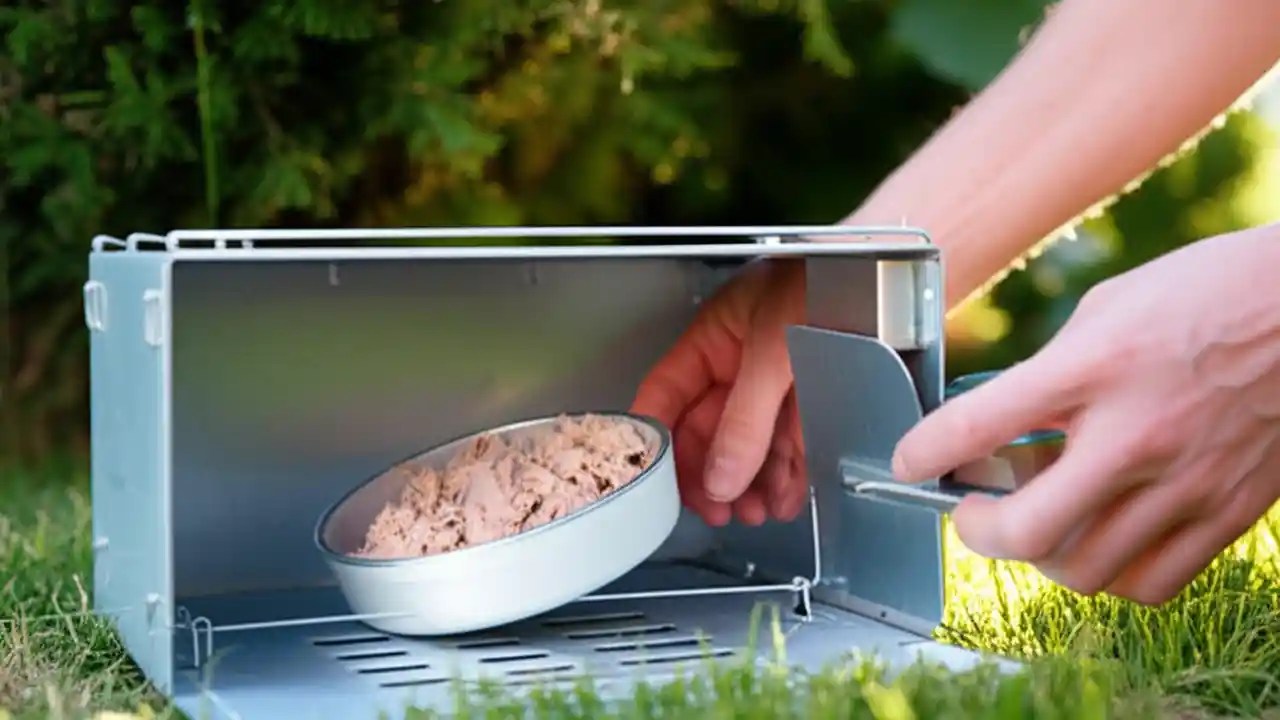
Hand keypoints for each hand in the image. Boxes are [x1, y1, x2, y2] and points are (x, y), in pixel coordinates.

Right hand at [630, 259, 808, 526]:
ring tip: (751, 512)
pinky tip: (783, 498)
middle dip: (709, 473)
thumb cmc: (831, 279)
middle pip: (708, 429)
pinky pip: (791, 446)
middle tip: (714, 507)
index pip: (667, 392)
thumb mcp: (774, 348)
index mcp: (716, 336)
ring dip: (747, 484)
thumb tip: (719, 477)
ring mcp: (778, 385)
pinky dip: (786, 477)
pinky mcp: (815, 403)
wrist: (897, 277)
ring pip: (750, 445)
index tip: (652, 477)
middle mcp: (742, 363)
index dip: (655, 434)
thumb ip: (745, 418)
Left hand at [891, 227, 1279, 603]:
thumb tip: (997, 427)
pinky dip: (1110, 574)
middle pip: (1026, 530)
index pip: (978, 424)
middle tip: (971, 513)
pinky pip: (1149, 583)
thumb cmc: (1207, 293)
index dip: (923, 452)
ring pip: (1082, 569)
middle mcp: (1136, 431)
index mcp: (1095, 364)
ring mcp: (1185, 481)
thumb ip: (1050, 372)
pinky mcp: (1227, 512)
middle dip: (976, 531)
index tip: (907, 463)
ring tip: (1041, 520)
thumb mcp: (1107, 309)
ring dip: (1041, 553)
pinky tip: (1103, 537)